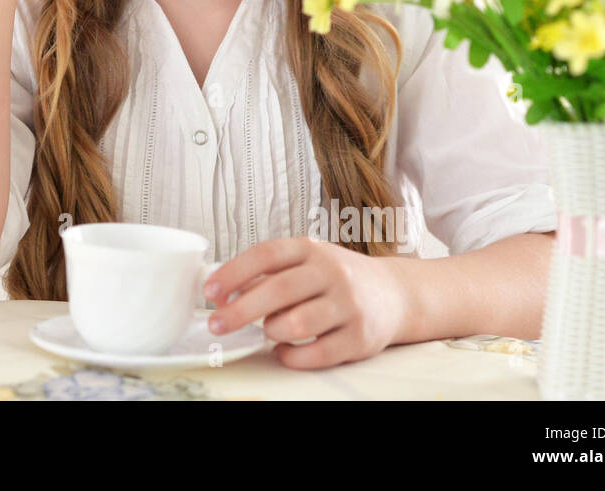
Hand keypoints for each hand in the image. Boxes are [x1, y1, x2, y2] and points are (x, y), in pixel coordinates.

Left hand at [202, 237, 409, 369]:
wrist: (394, 294)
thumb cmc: (336, 278)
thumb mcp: (305, 262)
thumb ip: (268, 273)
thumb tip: (222, 290)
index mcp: (311, 249)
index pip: (266, 255)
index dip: (234, 272)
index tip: (210, 291)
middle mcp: (332, 272)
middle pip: (278, 290)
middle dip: (241, 310)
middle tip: (217, 324)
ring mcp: (348, 305)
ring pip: (297, 323)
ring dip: (272, 331)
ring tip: (268, 332)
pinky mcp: (360, 337)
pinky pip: (317, 353)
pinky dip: (292, 357)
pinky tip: (283, 352)